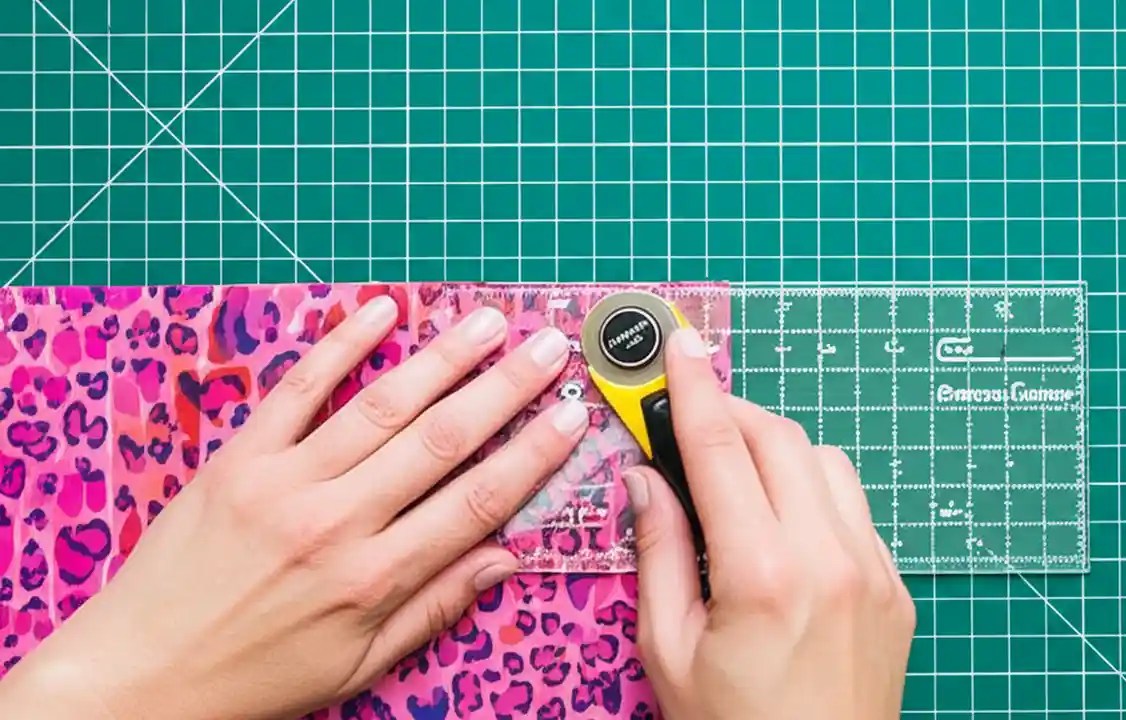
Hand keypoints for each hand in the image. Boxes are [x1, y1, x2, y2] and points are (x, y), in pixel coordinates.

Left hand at [0, 296, 586, 719]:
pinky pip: (298, 391)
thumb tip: (506, 559)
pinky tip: (381, 313)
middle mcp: (337, 522)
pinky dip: (340, 347)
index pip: (476, 503)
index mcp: (373, 579)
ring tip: (490, 323)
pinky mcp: (239, 458)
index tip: (572, 419)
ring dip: (444, 359)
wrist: (139, 674)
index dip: (532, 456)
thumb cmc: (254, 678)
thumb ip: (434, 607)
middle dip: (506, 390)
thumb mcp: (357, 666)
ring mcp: (286, 482)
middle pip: (442, 441)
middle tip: (549, 349)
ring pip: (382, 406)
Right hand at [627, 328, 915, 719]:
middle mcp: (829, 559)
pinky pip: (854, 509)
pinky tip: (782, 532)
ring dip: (776, 452)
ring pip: (825, 461)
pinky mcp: (896, 589)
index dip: (692, 388)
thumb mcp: (668, 651)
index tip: (678, 346)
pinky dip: (812, 496)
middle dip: (730, 414)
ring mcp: (874, 572)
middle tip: (689, 423)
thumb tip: (644, 478)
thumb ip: (658, 552)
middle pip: (778, 437)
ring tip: (736, 484)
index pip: (718, 449)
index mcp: (762, 574)